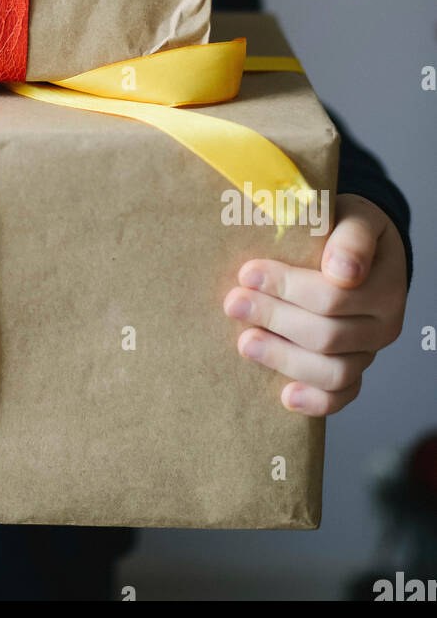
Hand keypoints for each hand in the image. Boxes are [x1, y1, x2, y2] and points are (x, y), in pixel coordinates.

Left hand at [222, 194, 407, 415]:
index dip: (287, 287)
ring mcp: (369, 352)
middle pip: (327, 335)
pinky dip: (315, 401)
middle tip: (233, 303)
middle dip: (274, 319)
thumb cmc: (349, 229)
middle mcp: (383, 324)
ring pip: (333, 372)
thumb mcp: (355, 217)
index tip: (247, 273)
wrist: (360, 250)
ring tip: (245, 343)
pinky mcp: (355, 371)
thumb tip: (341, 271)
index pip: (332, 295)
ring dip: (284, 359)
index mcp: (383, 284)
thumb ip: (352, 237)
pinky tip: (284, 395)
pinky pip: (341, 396)